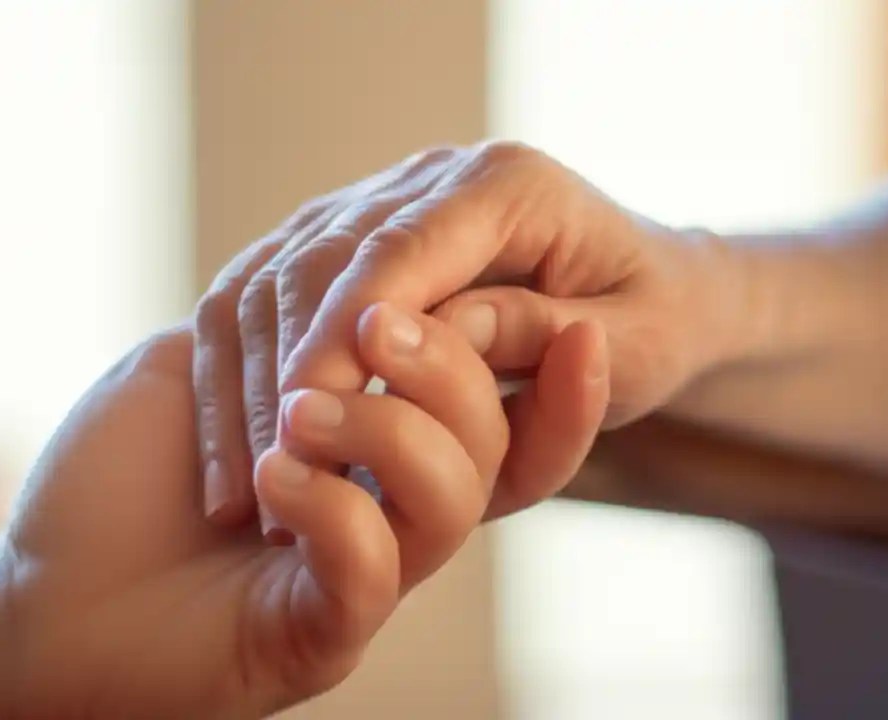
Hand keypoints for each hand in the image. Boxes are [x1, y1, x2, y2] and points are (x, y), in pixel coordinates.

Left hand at [0, 307, 508, 718]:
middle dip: (450, 368)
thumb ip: (289, 318)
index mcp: (373, 445)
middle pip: (485, 438)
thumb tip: (367, 267)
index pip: (488, 401)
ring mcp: (361, 572)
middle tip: (379, 324)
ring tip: (300, 408)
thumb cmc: (118, 479)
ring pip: (452, 499)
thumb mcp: (202, 359)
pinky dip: (329, 506)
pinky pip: (371, 569)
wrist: (41, 591)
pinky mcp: (322, 632)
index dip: (547, 366)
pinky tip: (268, 474)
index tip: (568, 316)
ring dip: (386, 428)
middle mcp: (384, 508)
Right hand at [195, 141, 725, 528]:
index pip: (406, 248)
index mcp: (508, 185)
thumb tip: (445, 333)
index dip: (348, 327)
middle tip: (269, 459)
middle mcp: (435, 179)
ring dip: (256, 371)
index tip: (310, 407)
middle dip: (293, 358)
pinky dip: (244, 365)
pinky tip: (235, 446)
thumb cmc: (652, 323)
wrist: (648, 289)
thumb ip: (545, 337)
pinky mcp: (349, 238)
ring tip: (242, 475)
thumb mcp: (638, 347)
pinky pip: (272, 288)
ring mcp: (384, 202)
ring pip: (286, 269)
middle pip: (330, 253)